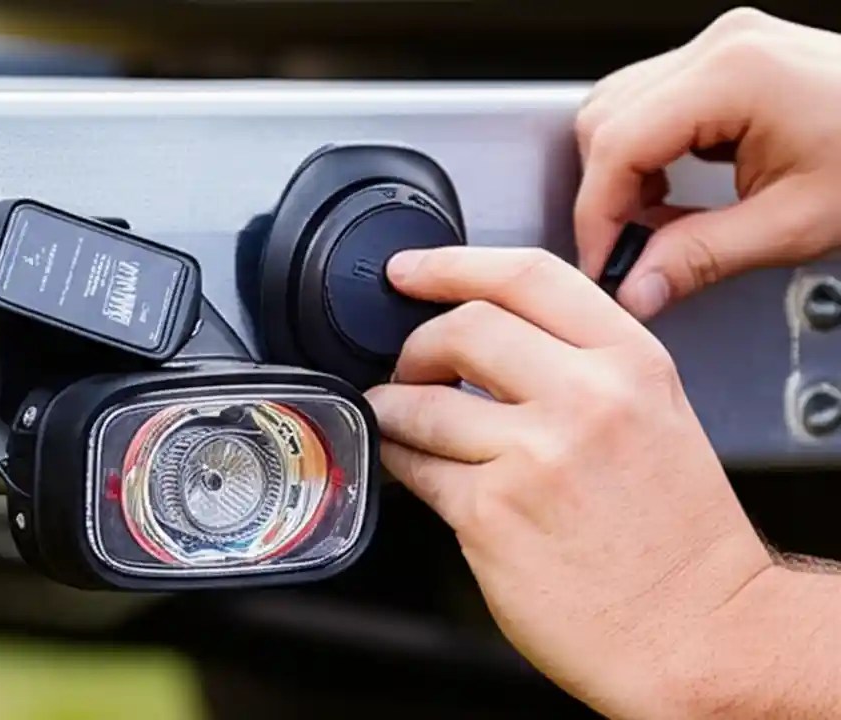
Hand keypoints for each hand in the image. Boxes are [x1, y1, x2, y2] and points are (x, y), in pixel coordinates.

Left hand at [369, 246, 776, 717]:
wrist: (698, 631)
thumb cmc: (677, 536)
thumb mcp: (653, 415)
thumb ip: (579, 364)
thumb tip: (485, 338)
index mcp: (630, 364)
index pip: (525, 276)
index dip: (450, 264)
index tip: (409, 270)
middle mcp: (584, 399)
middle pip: (460, 329)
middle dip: (415, 346)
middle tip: (407, 366)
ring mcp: (533, 457)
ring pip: (420, 403)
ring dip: (391, 407)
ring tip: (397, 418)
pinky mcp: (490, 515)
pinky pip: (415, 468)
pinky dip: (398, 459)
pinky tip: (409, 464)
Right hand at [575, 7, 840, 319]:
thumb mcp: (797, 224)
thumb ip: (701, 257)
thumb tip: (635, 288)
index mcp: (735, 74)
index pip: (619, 144)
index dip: (597, 213)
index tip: (602, 264)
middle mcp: (721, 47)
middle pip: (605, 120)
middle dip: (605, 194)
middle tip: (626, 253)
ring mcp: (723, 48)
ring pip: (617, 109)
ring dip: (620, 174)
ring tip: (651, 225)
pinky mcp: (728, 62)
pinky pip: (651, 104)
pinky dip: (646, 155)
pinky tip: (669, 192)